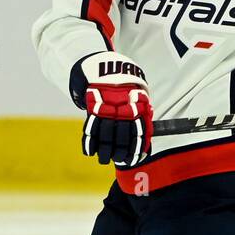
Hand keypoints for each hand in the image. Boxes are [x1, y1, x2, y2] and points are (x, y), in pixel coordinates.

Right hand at [72, 51, 152, 165]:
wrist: (110, 73)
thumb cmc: (128, 92)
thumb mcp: (140, 103)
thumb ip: (142, 123)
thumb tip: (145, 147)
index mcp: (136, 112)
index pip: (136, 137)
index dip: (133, 151)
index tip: (131, 161)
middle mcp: (122, 113)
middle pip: (120, 140)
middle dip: (119, 154)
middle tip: (117, 160)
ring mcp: (107, 112)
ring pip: (105, 138)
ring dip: (104, 152)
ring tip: (103, 159)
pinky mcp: (93, 111)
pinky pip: (90, 131)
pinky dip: (89, 143)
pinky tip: (90, 151)